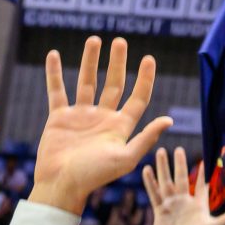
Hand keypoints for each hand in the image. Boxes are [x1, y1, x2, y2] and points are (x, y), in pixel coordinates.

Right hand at [32, 37, 171, 210]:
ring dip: (91, 61)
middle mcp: (103, 117)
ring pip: (87, 82)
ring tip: (94, 39)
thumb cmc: (95, 176)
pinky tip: (54, 55)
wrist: (62, 185)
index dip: (145, 78)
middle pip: (114, 84)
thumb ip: (146, 138)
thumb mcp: (126, 157)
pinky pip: (57, 91)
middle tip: (120, 41)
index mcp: (122, 126)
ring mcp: (81, 116)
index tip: (148, 59)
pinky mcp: (59, 118)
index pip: (138, 97)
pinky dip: (55, 73)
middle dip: (118, 63)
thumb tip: (169, 119)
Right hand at [141, 146, 224, 224]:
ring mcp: (171, 204)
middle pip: (181, 178)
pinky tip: (147, 169)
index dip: (203, 174)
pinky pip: (154, 192)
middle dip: (180, 163)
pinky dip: (150, 181)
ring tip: (160, 151)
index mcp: (198, 205)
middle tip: (178, 148)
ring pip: (166, 181)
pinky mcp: (160, 209)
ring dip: (163, 167)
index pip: (202, 185)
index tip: (205, 161)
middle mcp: (184, 202)